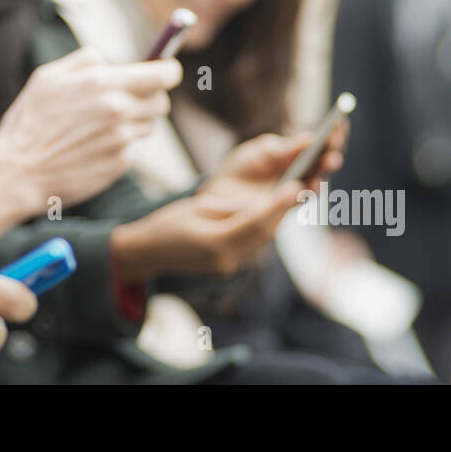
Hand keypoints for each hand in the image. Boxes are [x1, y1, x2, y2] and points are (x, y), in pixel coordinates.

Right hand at [0, 47, 182, 242]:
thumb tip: (107, 61)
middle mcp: (118, 111)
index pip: (162, 74)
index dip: (168, 71)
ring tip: (98, 127)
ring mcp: (121, 140)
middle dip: (149, 99)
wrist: (17, 172)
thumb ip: (83, 61)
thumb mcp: (48, 77)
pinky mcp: (119, 165)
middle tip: (128, 101)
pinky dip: (117, 147)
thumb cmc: (29, 122)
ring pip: (147, 126)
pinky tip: (90, 148)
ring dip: (132, 123)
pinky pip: (130, 150)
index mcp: (102, 83)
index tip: (166, 72)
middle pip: (161, 102)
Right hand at [110, 182, 301, 281]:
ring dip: (277, 218)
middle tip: (302, 187)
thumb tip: (260, 202)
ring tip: (294, 195)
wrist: (148, 252)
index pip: (254, 223)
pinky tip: (273, 211)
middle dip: (283, 210)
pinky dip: (264, 226)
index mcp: (215, 243)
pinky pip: (252, 244)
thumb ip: (230, 208)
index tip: (294, 186)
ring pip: (261, 240)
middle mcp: (225, 259)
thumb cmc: (167, 223)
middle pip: (263, 234)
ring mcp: (228, 265)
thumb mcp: (197, 208)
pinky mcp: (228, 264)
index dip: (276, 205)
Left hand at [200, 120, 349, 205]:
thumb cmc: (243, 168)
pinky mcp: (285, 208)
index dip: (333, 133)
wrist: (220, 193)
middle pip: (324, 162)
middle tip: (336, 140)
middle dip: (332, 150)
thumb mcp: (261, 151)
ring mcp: (296, 191)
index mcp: (299, 156)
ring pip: (317, 181)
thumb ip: (285, 149)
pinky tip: (312, 183)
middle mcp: (303, 174)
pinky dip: (307, 192)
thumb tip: (311, 137)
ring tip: (330, 159)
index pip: (321, 143)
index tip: (341, 121)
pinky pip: (300, 200)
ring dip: (325, 170)